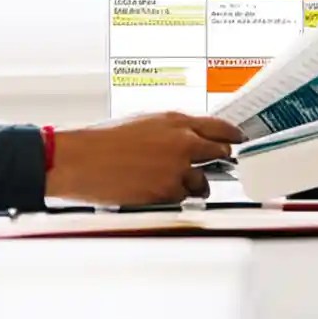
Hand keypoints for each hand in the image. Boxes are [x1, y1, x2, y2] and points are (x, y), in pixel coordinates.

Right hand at [44, 111, 244, 205]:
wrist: (81, 160)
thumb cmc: (101, 141)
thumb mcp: (141, 123)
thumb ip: (170, 130)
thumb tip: (188, 139)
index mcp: (174, 120)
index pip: (220, 127)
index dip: (231, 135)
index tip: (236, 140)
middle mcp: (182, 142)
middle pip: (220, 153)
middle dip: (215, 161)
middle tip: (208, 166)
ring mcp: (178, 168)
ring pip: (202, 182)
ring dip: (191, 184)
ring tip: (165, 181)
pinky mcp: (168, 191)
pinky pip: (182, 198)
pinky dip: (172, 197)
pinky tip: (152, 189)